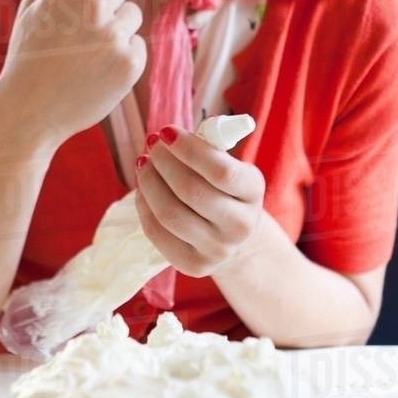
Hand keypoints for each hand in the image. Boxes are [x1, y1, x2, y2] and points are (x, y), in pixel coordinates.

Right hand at [0, 0, 146, 151]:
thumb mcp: (32, 12)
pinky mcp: (131, 60)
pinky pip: (137, 43)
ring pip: (132, 15)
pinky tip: (98, 72)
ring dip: (116, 29)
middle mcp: (90, 6)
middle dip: (106, 2)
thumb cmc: (28, 59)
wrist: (31, 112)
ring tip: (87, 55)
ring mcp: (113, 34)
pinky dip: (123, 56)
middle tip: (80, 31)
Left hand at [134, 126, 265, 276]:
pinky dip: (144, 206)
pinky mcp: (194, 266)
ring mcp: (219, 250)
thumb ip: (207, 148)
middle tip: (151, 145)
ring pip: (171, 214)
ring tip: (144, 164)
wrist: (231, 234)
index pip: (221, 171)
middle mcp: (241, 225)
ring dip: (149, 183)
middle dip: (164, 163)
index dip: (188, 149)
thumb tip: (167, 137)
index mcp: (254, 191)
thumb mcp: (227, 164)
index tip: (166, 132)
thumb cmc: (222, 187)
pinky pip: (158, 233)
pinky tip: (143, 189)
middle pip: (191, 191)